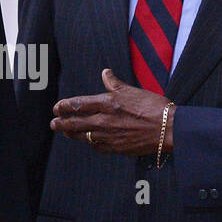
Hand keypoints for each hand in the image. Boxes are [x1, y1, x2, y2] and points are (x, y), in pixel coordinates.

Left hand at [51, 69, 173, 156]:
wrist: (168, 129)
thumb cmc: (153, 107)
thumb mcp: (132, 90)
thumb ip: (115, 84)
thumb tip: (105, 73)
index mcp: (108, 103)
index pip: (79, 104)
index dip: (64, 106)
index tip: (56, 108)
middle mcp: (105, 121)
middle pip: (75, 123)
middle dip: (61, 123)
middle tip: (53, 123)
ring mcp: (109, 136)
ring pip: (83, 136)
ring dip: (72, 134)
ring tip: (65, 132)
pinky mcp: (116, 148)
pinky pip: (97, 146)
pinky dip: (90, 142)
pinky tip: (88, 140)